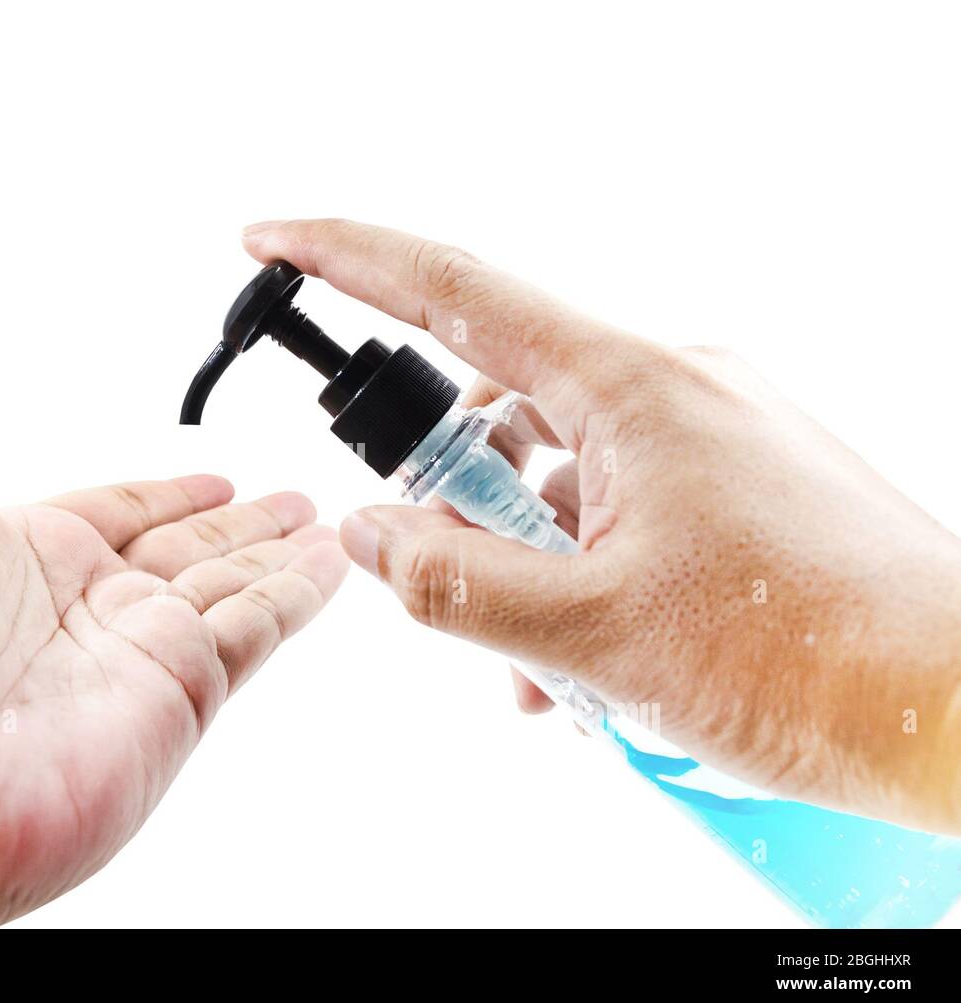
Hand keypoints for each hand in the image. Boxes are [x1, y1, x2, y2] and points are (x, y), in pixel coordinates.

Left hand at [0, 362, 346, 926]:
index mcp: (29, 553)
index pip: (123, 510)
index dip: (170, 492)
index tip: (213, 473)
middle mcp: (89, 606)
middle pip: (191, 551)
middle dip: (244, 523)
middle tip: (292, 498)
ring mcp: (139, 653)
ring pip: (234, 588)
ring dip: (282, 557)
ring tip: (328, 528)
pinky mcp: (182, 694)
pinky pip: (258, 631)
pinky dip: (298, 596)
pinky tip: (328, 565)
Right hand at [244, 218, 960, 833]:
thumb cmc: (814, 657)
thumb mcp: (600, 634)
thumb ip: (459, 583)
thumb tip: (368, 535)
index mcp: (632, 387)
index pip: (458, 295)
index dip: (349, 261)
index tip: (274, 243)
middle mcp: (669, 389)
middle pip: (502, 411)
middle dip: (457, 505)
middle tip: (448, 586)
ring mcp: (705, 434)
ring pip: (559, 481)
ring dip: (525, 571)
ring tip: (551, 673)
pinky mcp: (731, 483)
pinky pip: (616, 510)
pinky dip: (580, 580)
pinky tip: (594, 668)